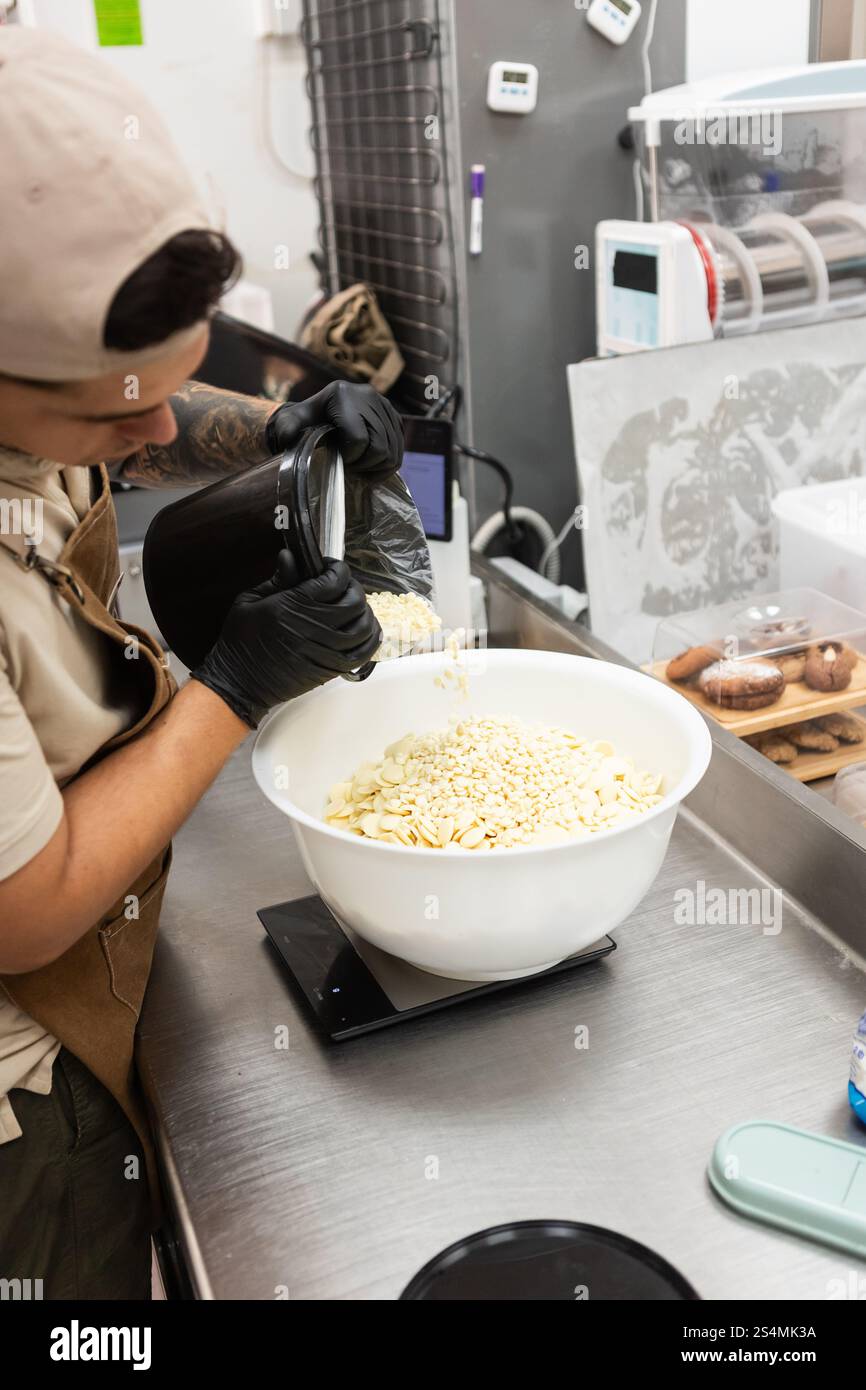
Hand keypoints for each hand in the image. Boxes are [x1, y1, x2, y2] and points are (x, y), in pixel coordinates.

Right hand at [191, 553, 381, 727]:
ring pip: (364, 626)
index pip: (334, 579)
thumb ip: (277, 579)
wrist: (239, 683)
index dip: (337, 568)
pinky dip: (370, 639)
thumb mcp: (250, 601)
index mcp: (292, 606)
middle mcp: (312, 627)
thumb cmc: (240, 642)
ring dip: (364, 612)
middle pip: (355, 601)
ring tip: (354, 607)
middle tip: (343, 586)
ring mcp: (324, 651)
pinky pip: (363, 653)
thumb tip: (291, 556)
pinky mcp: (330, 670)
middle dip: (353, 587)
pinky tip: (365, 630)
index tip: (331, 567)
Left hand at [266, 381, 403, 479]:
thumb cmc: (307, 421)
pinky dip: (387, 464)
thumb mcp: (291, 422)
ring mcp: (385, 405)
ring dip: (376, 467)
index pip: (358, 439)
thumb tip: (287, 438)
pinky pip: (400, 449)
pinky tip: (372, 465)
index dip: (349, 458)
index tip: (338, 459)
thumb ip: (286, 428)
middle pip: (379, 448)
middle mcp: (368, 395)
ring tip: (360, 466)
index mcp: (343, 395)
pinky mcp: (394, 416)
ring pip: (393, 452)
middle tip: (349, 465)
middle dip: (363, 465)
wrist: (323, 411)